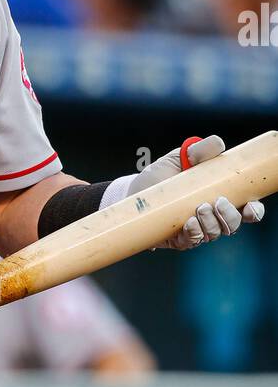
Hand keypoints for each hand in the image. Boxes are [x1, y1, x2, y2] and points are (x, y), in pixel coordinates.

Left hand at [127, 135, 264, 249]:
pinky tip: (188, 223)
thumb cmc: (161, 175)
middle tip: (216, 203)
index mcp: (219, 196)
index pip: (245, 209)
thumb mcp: (178, 157)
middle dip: (230, 217)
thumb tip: (218, 144)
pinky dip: (194, 233)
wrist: (133, 191)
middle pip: (233, 225)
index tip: (250, 207)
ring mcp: (196, 229)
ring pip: (214, 234)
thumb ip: (198, 150)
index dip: (253, 211)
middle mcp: (211, 216)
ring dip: (211, 224)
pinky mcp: (178, 239)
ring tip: (199, 209)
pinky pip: (192, 242)